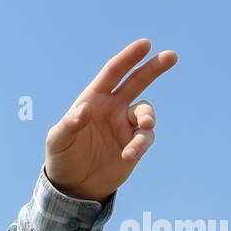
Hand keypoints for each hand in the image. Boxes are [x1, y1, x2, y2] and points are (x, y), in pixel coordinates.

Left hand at [44, 38, 177, 202]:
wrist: (73, 186)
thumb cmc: (61, 158)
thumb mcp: (58, 142)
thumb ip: (69, 125)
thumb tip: (84, 109)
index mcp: (94, 99)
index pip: (113, 73)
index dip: (128, 58)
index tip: (145, 44)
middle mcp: (113, 108)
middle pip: (137, 82)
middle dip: (154, 68)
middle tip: (171, 56)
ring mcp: (125, 125)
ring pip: (146, 112)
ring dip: (148, 116)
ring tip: (145, 124)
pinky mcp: (134, 144)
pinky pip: (145, 138)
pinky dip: (141, 144)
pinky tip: (129, 154)